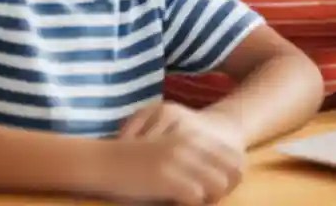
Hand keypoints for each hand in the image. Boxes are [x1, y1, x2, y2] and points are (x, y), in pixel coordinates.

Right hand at [106, 102, 244, 203]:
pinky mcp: (166, 178)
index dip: (233, 178)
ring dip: (211, 199)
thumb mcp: (166, 152)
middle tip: (207, 200)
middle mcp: (189, 145)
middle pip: (233, 171)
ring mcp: (179, 160)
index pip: (235, 157)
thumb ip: (190, 160)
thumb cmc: (131, 162)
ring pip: (219, 185)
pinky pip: (196, 197)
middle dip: (227, 190)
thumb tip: (216, 183)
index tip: (218, 191)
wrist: (100, 161)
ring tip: (192, 202)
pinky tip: (175, 205)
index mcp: (192, 136)